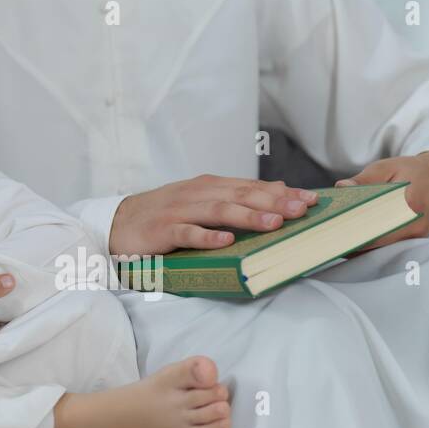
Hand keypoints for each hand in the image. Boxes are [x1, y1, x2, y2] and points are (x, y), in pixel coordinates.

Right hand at [109, 175, 318, 255]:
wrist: (117, 223)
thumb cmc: (165, 215)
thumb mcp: (201, 201)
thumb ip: (236, 197)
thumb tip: (279, 191)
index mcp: (208, 186)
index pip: (251, 187)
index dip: (282, 193)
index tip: (312, 199)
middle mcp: (196, 194)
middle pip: (239, 195)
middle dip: (273, 203)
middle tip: (302, 210)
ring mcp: (178, 211)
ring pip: (217, 211)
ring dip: (247, 216)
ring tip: (273, 224)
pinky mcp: (162, 230)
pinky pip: (186, 233)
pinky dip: (206, 236)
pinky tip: (225, 241)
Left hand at [336, 151, 428, 253]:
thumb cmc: (413, 171)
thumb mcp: (386, 167)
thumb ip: (363, 179)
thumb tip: (341, 187)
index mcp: (410, 204)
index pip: (376, 225)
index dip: (352, 231)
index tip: (329, 232)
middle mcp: (415, 225)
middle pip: (377, 241)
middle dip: (350, 240)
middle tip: (325, 238)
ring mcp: (416, 236)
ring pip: (382, 248)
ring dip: (359, 244)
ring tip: (332, 239)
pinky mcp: (414, 239)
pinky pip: (388, 246)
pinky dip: (370, 243)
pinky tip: (350, 239)